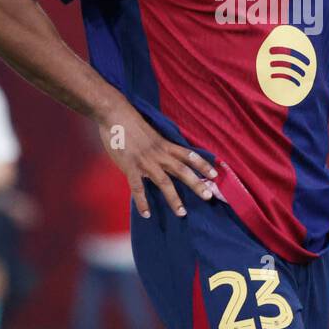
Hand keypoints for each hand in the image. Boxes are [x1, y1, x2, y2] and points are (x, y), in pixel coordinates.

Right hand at [99, 107, 218, 218]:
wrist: (114, 114)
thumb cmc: (131, 123)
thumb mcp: (152, 134)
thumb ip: (160, 147)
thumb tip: (167, 157)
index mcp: (165, 145)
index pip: (188, 155)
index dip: (202, 165)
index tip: (214, 175)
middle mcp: (159, 154)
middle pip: (182, 170)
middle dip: (196, 184)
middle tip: (208, 197)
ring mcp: (145, 161)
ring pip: (164, 182)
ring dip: (174, 198)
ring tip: (182, 213)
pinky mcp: (130, 166)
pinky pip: (138, 187)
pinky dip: (142, 202)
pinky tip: (147, 214)